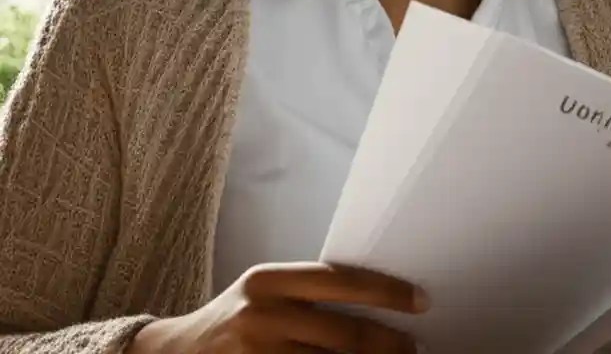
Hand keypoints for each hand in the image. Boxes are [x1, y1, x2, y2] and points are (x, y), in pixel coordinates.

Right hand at [125, 262, 427, 352]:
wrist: (172, 353)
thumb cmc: (234, 319)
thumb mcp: (265, 292)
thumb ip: (311, 294)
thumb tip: (379, 302)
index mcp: (269, 281)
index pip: (342, 281)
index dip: (387, 292)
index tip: (421, 302)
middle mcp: (261, 316)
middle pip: (345, 335)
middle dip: (389, 344)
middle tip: (414, 348)